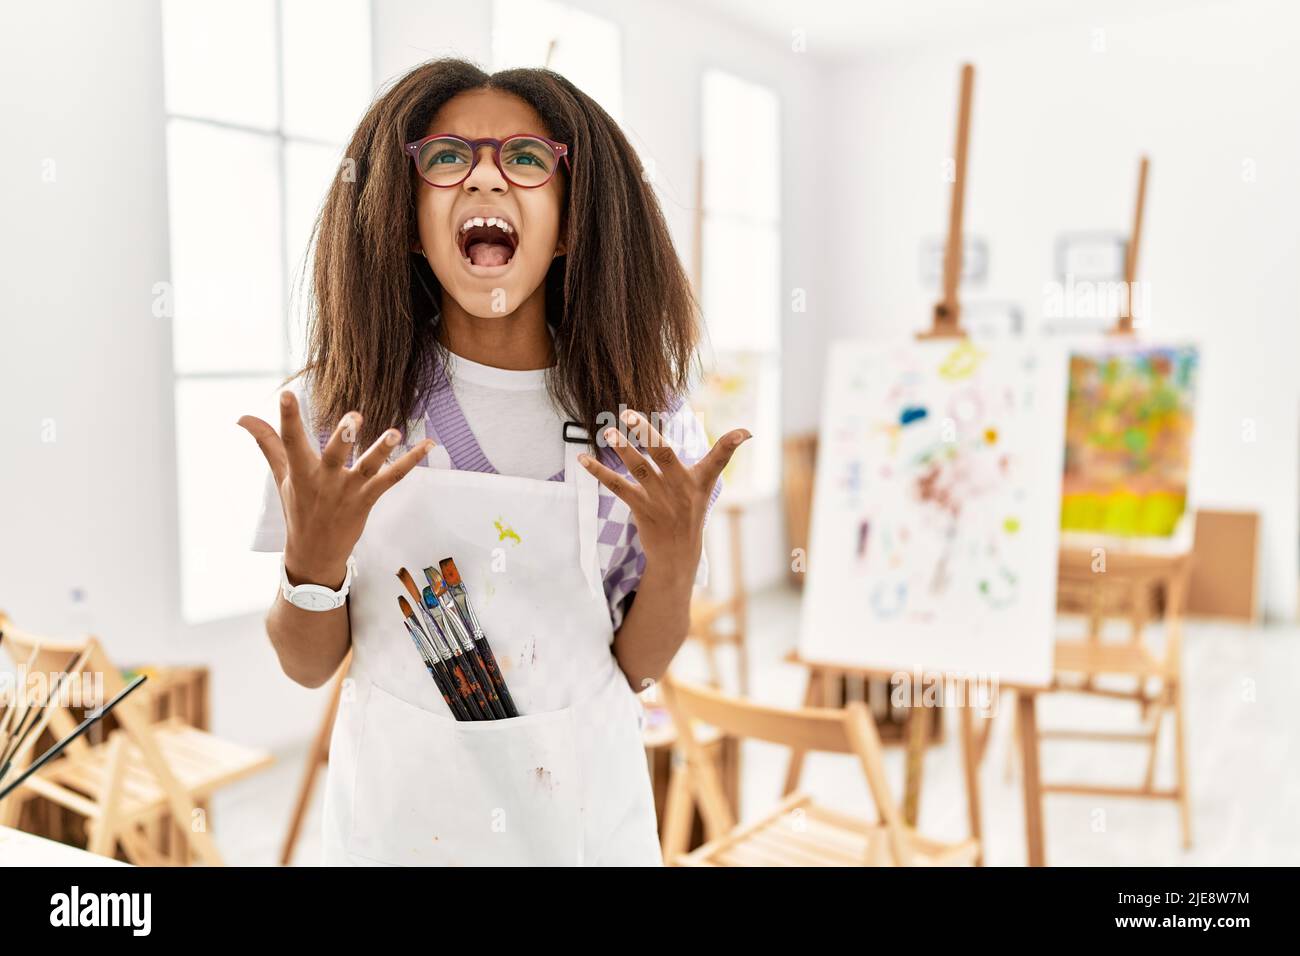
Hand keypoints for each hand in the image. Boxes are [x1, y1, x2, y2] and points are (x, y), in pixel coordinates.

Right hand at [238, 391, 434, 588]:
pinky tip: (428, 444)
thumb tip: (243, 417)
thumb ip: (267, 443)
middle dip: (344, 437)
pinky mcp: (367, 499)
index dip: (288, 418)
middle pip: (334, 455)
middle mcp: (324, 480)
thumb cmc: (299, 508)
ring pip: (368, 468)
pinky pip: (392, 478)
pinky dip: (411, 462)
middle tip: (354, 417)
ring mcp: (348, 491)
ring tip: (395, 432)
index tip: (287, 395)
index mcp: (301, 472)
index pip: (290, 441)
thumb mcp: (281, 476)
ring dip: (382, 450)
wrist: (315, 553)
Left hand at [578, 409, 749, 583]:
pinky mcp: (641, 509)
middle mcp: (681, 487)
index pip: (719, 459)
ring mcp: (660, 499)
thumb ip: (716, 456)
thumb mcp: (705, 486)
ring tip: (608, 431)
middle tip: (628, 414)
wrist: (677, 555)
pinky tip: (583, 459)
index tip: (744, 432)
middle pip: (665, 454)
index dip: (731, 445)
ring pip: (639, 469)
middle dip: (647, 433)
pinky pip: (617, 487)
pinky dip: (599, 472)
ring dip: (622, 449)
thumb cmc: (689, 512)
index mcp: (700, 480)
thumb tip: (744, 432)